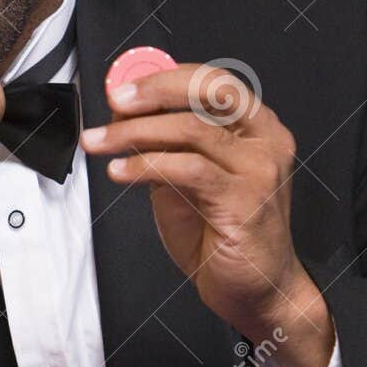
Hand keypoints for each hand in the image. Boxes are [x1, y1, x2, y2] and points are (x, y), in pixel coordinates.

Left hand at [81, 64, 335, 366]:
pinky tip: (121, 171)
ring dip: (135, 133)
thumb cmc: (226, 236)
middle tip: (113, 103)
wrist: (259, 290)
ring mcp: (260, 169)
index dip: (163, 76)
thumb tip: (125, 114)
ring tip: (100, 143)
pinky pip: (188, 169)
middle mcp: (265, 140)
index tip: (122, 86)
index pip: (211, 80)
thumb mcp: (189, 180)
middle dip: (152, 91)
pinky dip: (146, 165)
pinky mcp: (245, 200)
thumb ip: (167, 145)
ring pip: (191, 129)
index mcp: (257, 127)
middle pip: (207, 92)